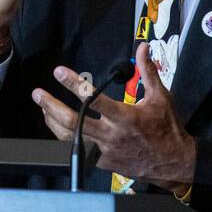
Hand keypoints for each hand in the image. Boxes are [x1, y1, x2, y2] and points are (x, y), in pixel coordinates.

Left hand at [32, 43, 196, 188]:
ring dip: (53, 122)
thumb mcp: (160, 97)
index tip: (60, 72)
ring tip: (43, 108)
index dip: (75, 84)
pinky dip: (65, 138)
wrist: (173, 163)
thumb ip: (148, 71)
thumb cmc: (166, 129)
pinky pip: (79, 151)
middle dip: (53, 106)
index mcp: (126, 118)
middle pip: (74, 121)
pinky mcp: (103, 162)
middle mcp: (112, 136)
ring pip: (71, 138)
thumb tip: (143, 48)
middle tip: (39, 93)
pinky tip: (57, 128)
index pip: (94, 99)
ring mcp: (106, 151)